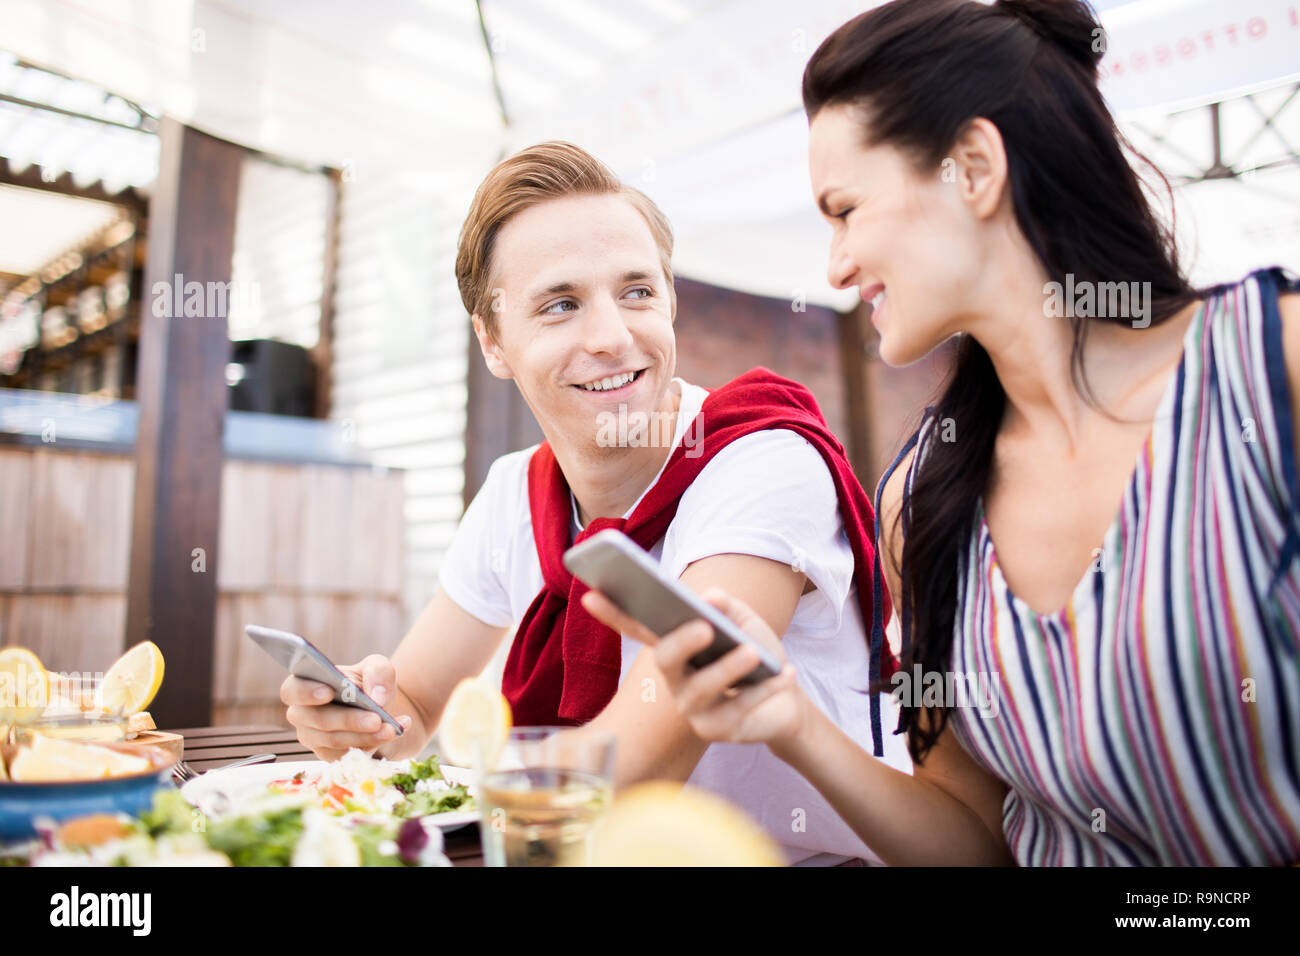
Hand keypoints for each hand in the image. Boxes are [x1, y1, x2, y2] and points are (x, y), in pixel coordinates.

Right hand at [280, 653, 412, 761]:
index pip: (293, 690)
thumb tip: (377, 697)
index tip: (328, 692)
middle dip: (349, 720)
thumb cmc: (367, 683)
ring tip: (391, 729)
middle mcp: (302, 713)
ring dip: (365, 736)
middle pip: (318, 720)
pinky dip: (372, 744)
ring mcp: (313, 737)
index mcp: (305, 684)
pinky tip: (392, 733)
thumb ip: (378, 673)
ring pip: (334, 740)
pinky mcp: (328, 754)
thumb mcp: (377, 667)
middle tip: (376, 719)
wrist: (378, 708)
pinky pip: (346, 754)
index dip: (307, 692)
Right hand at [580, 586, 808, 747]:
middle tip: (705, 626)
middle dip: (681, 641)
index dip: (614, 614)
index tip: (590, 594)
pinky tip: (785, 674)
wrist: (787, 703)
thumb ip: (728, 608)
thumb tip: (710, 598)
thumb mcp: (746, 623)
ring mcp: (691, 707)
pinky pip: (736, 709)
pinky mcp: (714, 730)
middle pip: (664, 658)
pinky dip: (764, 689)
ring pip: (699, 689)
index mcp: (676, 646)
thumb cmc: (757, 658)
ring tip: (753, 652)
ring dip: (728, 668)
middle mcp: (675, 678)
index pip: (639, 628)